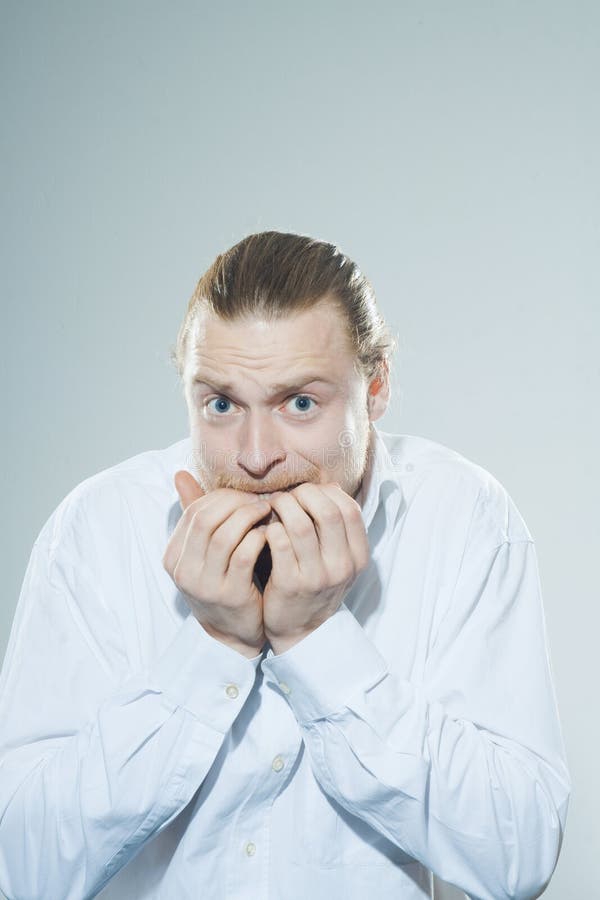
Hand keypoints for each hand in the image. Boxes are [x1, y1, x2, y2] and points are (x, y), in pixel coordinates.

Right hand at [162, 470, 270, 657]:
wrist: (233, 631)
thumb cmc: (222, 581)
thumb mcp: (205, 551)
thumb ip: (197, 514)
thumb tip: (181, 473)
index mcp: (174, 556)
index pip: (194, 512)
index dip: (221, 498)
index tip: (245, 495)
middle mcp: (183, 570)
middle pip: (206, 520)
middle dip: (236, 504)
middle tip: (259, 500)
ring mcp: (204, 585)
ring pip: (224, 536)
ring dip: (249, 518)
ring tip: (267, 512)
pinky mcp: (229, 596)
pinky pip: (244, 556)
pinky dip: (258, 539)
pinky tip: (270, 534)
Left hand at [262, 483, 369, 653]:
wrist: (301, 630)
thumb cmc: (316, 584)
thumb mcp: (338, 558)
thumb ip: (337, 526)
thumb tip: (327, 486)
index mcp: (358, 556)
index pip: (350, 509)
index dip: (327, 493)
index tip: (309, 493)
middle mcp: (342, 566)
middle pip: (327, 512)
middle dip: (304, 495)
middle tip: (288, 496)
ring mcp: (317, 577)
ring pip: (301, 525)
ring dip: (284, 508)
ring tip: (273, 506)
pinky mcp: (290, 584)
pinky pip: (279, 543)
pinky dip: (271, 528)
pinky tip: (266, 529)